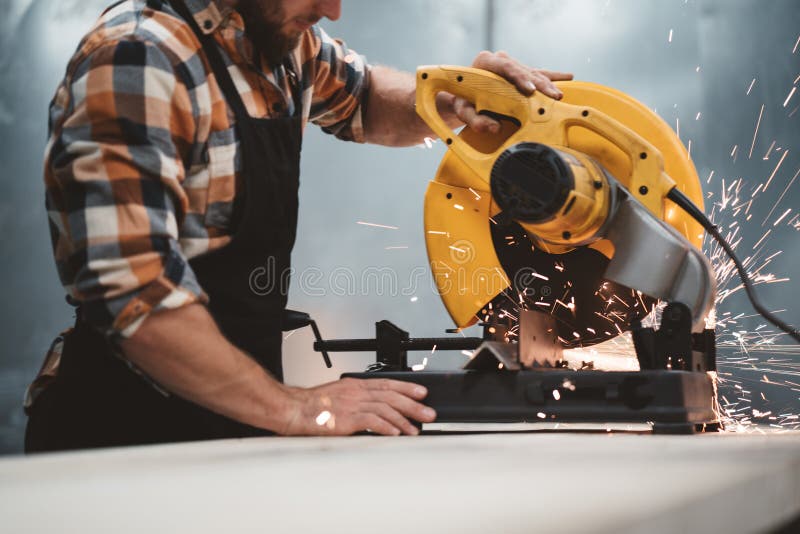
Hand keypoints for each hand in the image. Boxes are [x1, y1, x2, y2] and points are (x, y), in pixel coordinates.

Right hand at [280, 378, 436, 435]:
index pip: (388, 383)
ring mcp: (352, 404)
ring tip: (414, 429)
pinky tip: (395, 433)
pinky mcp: (346, 418)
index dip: (407, 388)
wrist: (293, 409)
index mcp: (355, 385)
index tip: (422, 393)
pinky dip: (386, 426)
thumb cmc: (312, 405)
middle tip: (428, 413)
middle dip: (413, 405)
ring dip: (403, 420)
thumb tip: (375, 410)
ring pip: (385, 408)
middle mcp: (356, 392)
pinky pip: (371, 421)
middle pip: (391, 396)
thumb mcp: (338, 395)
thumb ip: (357, 399)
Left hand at [453, 50, 573, 133]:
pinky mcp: (521, 73)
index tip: (530, 90)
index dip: (520, 78)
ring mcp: (512, 65)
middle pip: (524, 70)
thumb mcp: (464, 112)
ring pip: (534, 73)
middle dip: (540, 85)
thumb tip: (494, 128)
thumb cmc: (463, 102)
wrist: (463, 95)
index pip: (506, 68)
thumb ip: (474, 120)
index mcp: (485, 62)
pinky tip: (569, 77)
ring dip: (548, 85)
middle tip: (553, 96)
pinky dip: (553, 77)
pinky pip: (539, 73)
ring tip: (560, 96)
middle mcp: (501, 59)